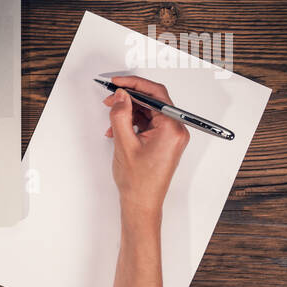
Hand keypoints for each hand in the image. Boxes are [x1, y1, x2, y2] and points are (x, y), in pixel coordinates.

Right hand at [104, 77, 188, 223]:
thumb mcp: (124, 143)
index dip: (134, 84)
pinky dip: (132, 121)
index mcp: (172, 129)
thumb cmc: (138, 181)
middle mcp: (175, 130)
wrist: (141, 204)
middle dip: (129, 97)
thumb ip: (121, 114)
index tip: (118, 82)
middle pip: (152, 101)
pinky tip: (117, 128)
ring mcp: (170, 136)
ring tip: (111, 114)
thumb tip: (121, 96)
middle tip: (110, 96)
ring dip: (128, 110)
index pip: (155, 94)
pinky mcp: (164, 141)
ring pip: (148, 111)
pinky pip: (148, 122)